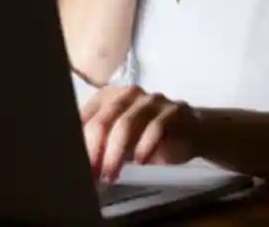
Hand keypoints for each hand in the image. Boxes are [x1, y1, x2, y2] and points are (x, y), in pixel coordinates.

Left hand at [81, 86, 198, 182]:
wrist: (192, 131)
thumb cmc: (150, 135)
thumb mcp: (121, 139)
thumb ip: (101, 145)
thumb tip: (78, 161)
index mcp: (111, 97)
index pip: (88, 116)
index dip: (80, 141)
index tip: (77, 163)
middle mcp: (129, 94)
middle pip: (104, 120)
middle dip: (95, 150)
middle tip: (93, 172)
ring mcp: (152, 100)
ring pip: (126, 124)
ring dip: (115, 154)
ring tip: (112, 174)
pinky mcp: (172, 110)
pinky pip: (154, 128)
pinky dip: (143, 147)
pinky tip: (139, 161)